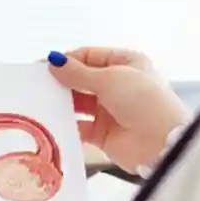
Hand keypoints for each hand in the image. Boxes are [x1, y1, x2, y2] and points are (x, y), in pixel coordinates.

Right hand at [48, 47, 190, 173]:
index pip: (89, 56)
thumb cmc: (144, 102)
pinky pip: (80, 126)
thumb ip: (78, 73)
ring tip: (41, 101)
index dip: (68, 60)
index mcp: (127, 63)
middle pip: (82, 79)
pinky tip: (51, 121)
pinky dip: (66, 124)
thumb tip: (54, 62)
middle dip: (63, 81)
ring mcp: (111, 110)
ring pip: (79, 102)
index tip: (45, 66)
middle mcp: (119, 85)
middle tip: (38, 84)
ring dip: (63, 102)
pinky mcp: (104, 133)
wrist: (161, 144)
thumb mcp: (110, 79)